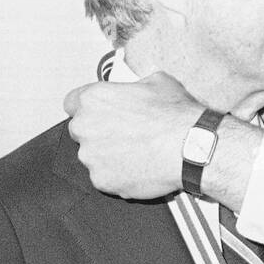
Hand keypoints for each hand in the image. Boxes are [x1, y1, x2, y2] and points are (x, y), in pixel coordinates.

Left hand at [63, 72, 198, 199]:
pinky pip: (105, 177)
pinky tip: (139, 167)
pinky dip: (118, 174)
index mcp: (94, 98)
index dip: (89, 108)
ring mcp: (91, 156)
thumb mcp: (157, 82)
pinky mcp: (101, 180)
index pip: (72, 102)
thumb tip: (136, 88)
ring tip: (137, 152)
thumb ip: (134, 86)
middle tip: (126, 133)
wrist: (191, 148)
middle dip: (99, 132)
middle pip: (81, 130)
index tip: (100, 113)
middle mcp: (85, 126)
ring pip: (93, 156)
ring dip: (108, 155)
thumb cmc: (176, 116)